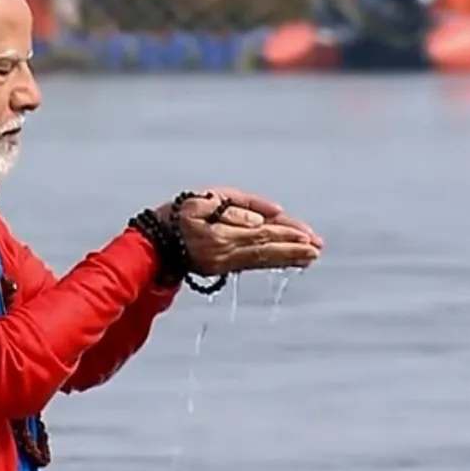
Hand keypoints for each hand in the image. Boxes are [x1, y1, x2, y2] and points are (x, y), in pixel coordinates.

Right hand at [157, 190, 322, 275]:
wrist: (152, 243)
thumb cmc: (176, 215)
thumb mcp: (199, 202)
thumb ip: (233, 208)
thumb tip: (262, 221)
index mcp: (219, 236)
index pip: (260, 235)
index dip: (285, 236)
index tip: (307, 236)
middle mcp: (224, 254)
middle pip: (265, 250)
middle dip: (292, 249)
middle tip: (317, 248)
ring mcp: (223, 264)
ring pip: (261, 260)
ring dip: (287, 258)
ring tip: (310, 256)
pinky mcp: (222, 268)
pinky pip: (253, 264)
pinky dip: (273, 261)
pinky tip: (289, 260)